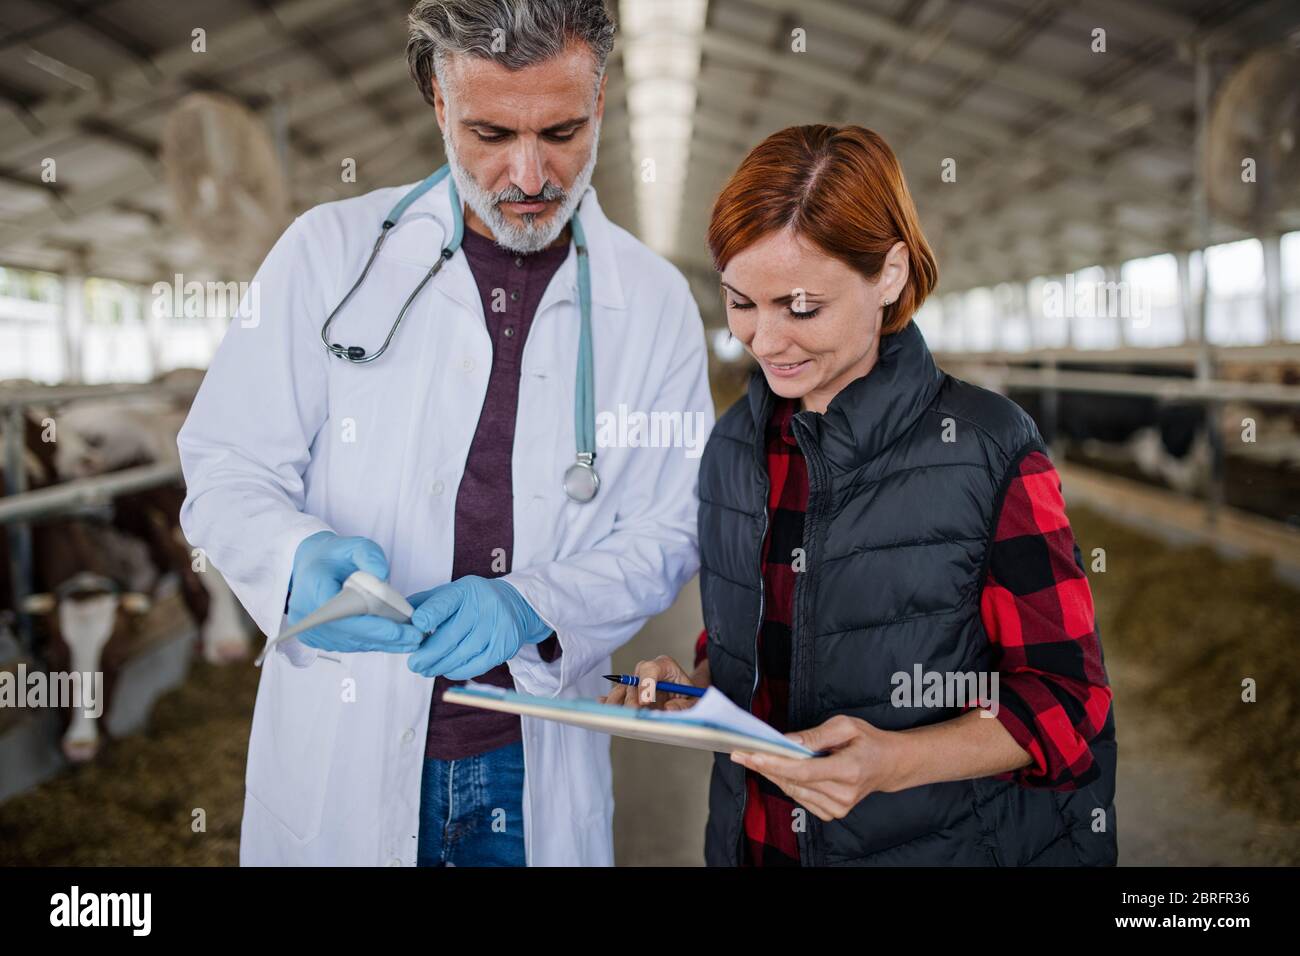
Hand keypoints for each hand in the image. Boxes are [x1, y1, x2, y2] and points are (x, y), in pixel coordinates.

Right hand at [288, 531, 422, 653]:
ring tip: (411, 640)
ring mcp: (314, 631)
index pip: (345, 616)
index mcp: (314, 590)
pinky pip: (350, 644)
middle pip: (352, 634)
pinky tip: (395, 640)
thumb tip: (383, 575)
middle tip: (416, 637)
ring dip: (382, 643)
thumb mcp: (352, 545)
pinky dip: (373, 642)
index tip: (399, 631)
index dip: (373, 627)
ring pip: (353, 643)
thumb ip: (369, 555)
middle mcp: (308, 616)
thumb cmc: (332, 556)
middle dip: (386, 637)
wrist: (309, 565)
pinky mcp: (321, 639)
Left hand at [407, 576, 550, 679]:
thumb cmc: (474, 601)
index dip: (429, 615)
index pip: (445, 602)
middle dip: (429, 653)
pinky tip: (447, 671)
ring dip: (441, 666)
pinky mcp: (506, 644)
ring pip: (464, 653)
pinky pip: (478, 664)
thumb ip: (425, 603)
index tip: (414, 627)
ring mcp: (498, 625)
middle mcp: (484, 605)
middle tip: (414, 664)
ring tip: (426, 670)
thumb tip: (397, 616)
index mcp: (465, 590)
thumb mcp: (451, 593)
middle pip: (452, 635)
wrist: (516, 605)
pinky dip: (459, 671)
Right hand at [600, 655, 697, 711]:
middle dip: (632, 699)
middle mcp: (647, 671)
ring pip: (622, 688)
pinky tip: (602, 705)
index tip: (645, 702)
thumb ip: (686, 705)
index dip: (646, 684)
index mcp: (665, 666)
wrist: (686, 694)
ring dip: (618, 702)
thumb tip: (669, 709)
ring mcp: (637, 681)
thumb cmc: (691, 696)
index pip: (651, 668)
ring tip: (615, 715)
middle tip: (635, 714)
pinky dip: (610, 701)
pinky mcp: (631, 692)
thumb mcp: (696, 701)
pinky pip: (618, 695)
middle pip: (634, 681)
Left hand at [731, 715, 903, 821]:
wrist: (888, 765)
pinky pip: (799, 797)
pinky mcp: (832, 813)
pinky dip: (785, 782)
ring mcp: (838, 808)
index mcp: (849, 769)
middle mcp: (843, 794)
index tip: (752, 754)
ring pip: (793, 790)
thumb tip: (786, 740)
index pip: (804, 771)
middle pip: (794, 781)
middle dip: (765, 765)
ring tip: (752, 757)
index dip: (775, 763)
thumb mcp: (846, 726)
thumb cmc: (867, 741)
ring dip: (771, 774)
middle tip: (740, 752)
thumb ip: (815, 735)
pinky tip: (775, 769)